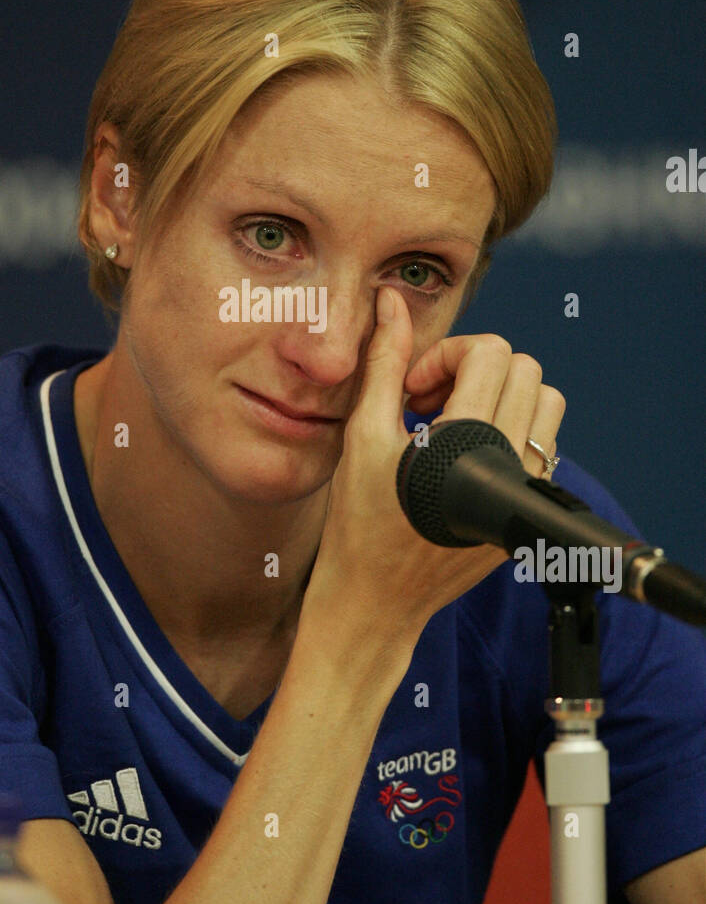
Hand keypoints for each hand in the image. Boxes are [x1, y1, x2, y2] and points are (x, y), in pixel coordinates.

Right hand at [303, 287, 566, 650]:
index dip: (448, 355)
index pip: (492, 353)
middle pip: (525, 371)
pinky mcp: (526, 513)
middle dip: (475, 371)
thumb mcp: (363, 434)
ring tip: (452, 424)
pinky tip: (464, 455)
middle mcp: (507, 465)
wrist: (374, 600)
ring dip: (502, 398)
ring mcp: (524, 491)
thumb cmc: (357, 524)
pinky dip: (509, 433)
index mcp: (465, 442)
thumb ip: (385, 362)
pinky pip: (543, 446)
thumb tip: (391, 303)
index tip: (414, 386)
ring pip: (547, 407)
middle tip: (430, 400)